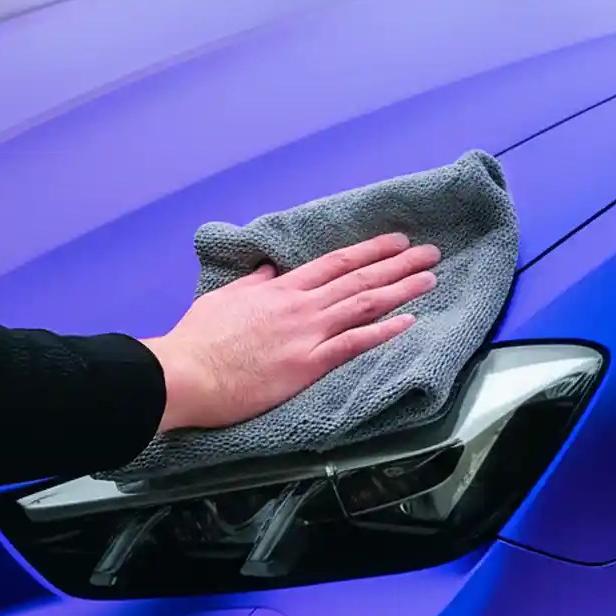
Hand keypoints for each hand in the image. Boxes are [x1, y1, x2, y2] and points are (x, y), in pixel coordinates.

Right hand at [141, 233, 439, 432]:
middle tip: (431, 252)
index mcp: (281, 288)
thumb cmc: (198, 340)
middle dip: (399, 264)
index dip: (371, 250)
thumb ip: (253, 283)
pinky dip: (384, 330)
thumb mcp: (225, 298)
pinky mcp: (308, 363)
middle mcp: (301, 305)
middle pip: (360, 278)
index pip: (336, 261)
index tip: (397, 241)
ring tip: (430, 279)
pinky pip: (354, 343)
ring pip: (364, 304)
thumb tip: (269, 270)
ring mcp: (307, 333)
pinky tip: (409, 321)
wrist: (185, 374)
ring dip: (401, 289)